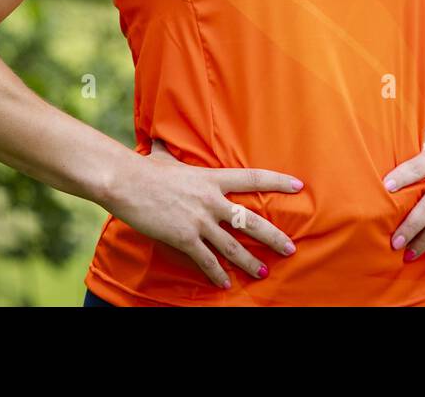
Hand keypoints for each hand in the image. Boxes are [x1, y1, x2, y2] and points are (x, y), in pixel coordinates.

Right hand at [105, 137, 302, 289]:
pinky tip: (224, 284)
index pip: (253, 178)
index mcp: (212, 178)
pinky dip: (216, 274)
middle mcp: (211, 200)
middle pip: (250, 220)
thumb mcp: (166, 158)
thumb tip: (157, 140)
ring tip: (264, 272)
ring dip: (249, 262)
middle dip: (272, 236)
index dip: (277, 181)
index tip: (298, 186)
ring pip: (232, 246)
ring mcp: (199, 220)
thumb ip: (170, 154)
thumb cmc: (145, 169)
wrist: (126, 182)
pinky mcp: (184, 237)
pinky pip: (205, 260)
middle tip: (290, 248)